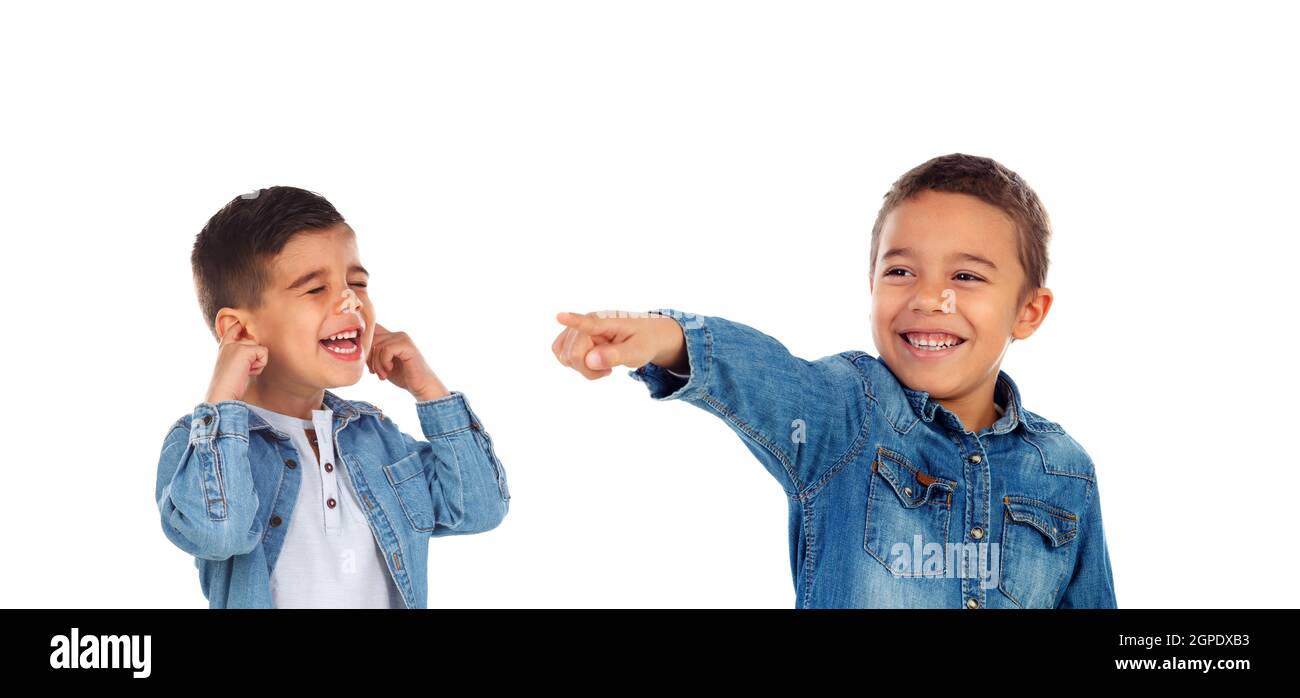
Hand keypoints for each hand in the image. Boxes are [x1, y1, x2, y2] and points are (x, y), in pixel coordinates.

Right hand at [205, 319, 267, 402]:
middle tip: (243, 371)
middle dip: (255, 357)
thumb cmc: (230, 386)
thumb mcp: (235, 367)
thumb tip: (257, 351)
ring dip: (257, 363)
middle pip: (254, 341)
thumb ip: (242, 357)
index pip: (232, 330)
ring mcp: (236, 345)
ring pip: (260, 348)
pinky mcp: (244, 350)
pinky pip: (263, 353)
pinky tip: (248, 372)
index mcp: (224, 348)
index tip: (239, 324)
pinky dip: (260, 365)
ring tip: (245, 372)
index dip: (238, 326)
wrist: (222, 394)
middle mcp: (229, 344)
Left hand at [368, 322, 448, 400]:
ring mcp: (403, 338)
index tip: (368, 364)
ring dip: (377, 363)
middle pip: (371, 338)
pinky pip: (386, 349)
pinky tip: (389, 370)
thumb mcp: (383, 364)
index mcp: (392, 337)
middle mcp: (397, 334)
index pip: (371, 330)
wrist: (421, 386)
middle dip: (369, 358)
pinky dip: (384, 362)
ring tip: (383, 374)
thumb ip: (374, 354)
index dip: (365, 344)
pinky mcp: (407, 345)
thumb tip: (358, 348)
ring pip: (378, 345)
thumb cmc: (403, 376)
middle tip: (374, 372)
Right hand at [551, 310, 686, 379]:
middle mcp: (586, 321)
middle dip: (588, 369)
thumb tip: (590, 360)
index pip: (587, 323)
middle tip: (609, 369)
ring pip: (565, 357)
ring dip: (583, 368)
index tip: (559, 316)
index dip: (572, 320)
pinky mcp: (572, 337)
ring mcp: (576, 329)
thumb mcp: (638, 351)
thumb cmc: (643, 341)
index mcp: (605, 321)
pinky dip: (576, 365)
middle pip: (573, 354)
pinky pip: (562, 356)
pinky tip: (592, 362)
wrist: (645, 335)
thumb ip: (616, 356)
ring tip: (603, 364)